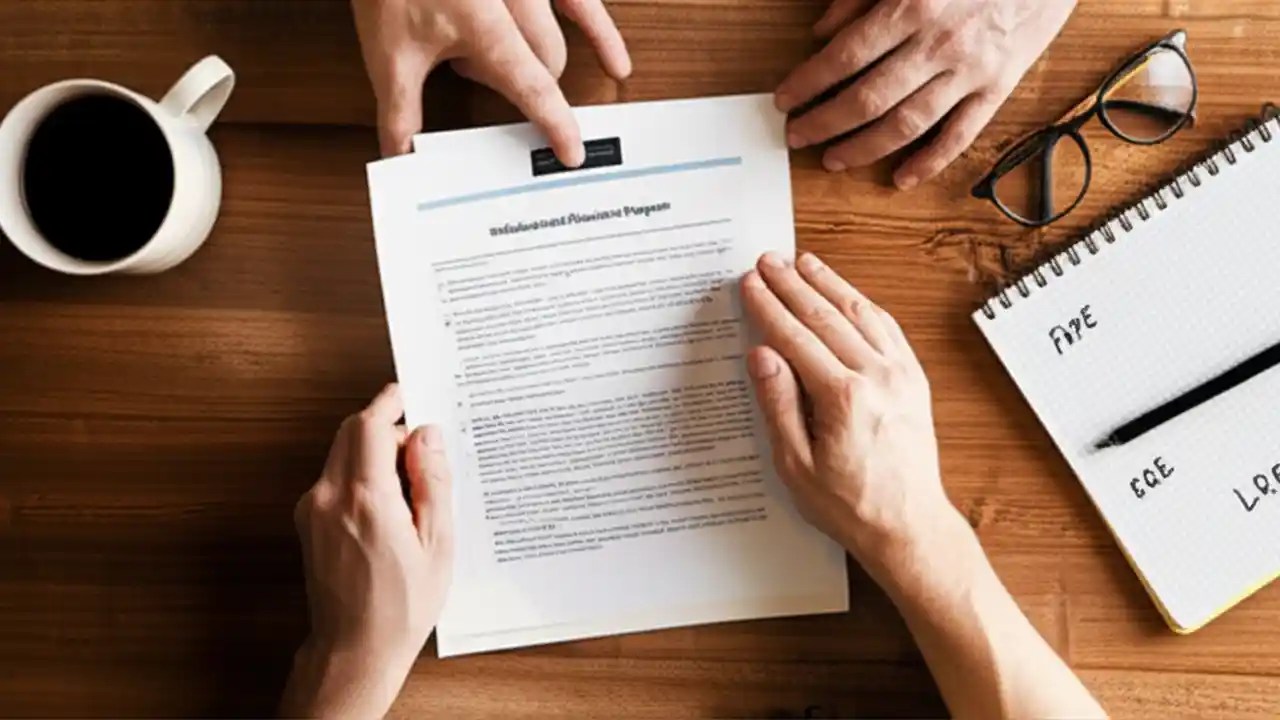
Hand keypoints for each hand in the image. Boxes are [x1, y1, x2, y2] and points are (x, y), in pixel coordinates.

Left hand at [281, 384, 453, 719]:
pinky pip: (335, 480)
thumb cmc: (400, 606)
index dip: (389, 403)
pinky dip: (361, 476)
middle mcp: (329, 498)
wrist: (354, 649)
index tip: (407, 394)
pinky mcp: (308, 523)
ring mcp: (312, 511)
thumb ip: (432, 483)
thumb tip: (427, 437)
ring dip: (373, 455)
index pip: (368, 425)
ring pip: (342, 455)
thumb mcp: (438, 543)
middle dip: (386, 429)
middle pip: (350, 433)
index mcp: (365, 499)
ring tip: (410, 490)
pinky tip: (389, 508)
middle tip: (420, 452)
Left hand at [352, 0, 631, 160]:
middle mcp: (520, 0)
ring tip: (500, 56)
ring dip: (535, 56)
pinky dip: (598, 32)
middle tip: (475, 76)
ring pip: (555, 37)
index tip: (571, 154)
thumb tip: (400, 155)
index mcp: (487, 27)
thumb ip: (399, 109)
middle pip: (548, 63)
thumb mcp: (389, 50)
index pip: (536, 88)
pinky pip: (580, 3)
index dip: (557, 126)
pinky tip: (615, 65)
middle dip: (521, 82)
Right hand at [741, 252, 958, 583]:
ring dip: (829, 283)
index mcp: (843, 397)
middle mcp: (876, 377)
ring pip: (860, 313)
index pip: (795, 337)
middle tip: (768, 261)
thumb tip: (762, 355)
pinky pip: (887, 328)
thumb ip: (778, 405)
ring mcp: (900, 375)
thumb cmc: (851, 505)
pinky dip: (863, 304)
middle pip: (825, 315)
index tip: (750, 284)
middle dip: (792, 284)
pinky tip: (848, 294)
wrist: (909, 525)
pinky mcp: (914, 380)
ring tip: (803, 262)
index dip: (768, 306)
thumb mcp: (796, 465)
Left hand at [776, 0, 1076, 188]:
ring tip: (833, 159)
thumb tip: (822, 33)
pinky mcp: (999, 88)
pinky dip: (928, 163)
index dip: (808, 83)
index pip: (844, 56)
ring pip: (907, 125)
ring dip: (863, 149)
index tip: (785, 101)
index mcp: (913, 5)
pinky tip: (900, 178)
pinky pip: (959, 136)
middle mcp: (939, 43)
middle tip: (798, 136)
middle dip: (825, 123)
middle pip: (868, 99)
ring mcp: (971, 71)